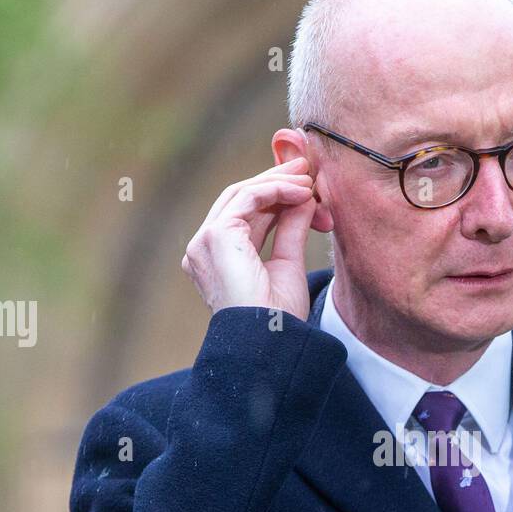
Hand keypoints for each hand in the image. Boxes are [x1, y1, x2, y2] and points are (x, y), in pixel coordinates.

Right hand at [180, 157, 319, 318]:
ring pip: (241, 194)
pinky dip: (276, 190)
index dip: (274, 196)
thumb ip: (291, 229)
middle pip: (239, 200)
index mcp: (217, 258)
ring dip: (278, 183)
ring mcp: (205, 241)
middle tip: (306, 170)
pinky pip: (247, 198)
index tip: (304, 185)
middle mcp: (204, 248)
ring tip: (308, 180)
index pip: (244, 215)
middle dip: (275, 182)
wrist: (269, 341)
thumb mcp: (287, 263)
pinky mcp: (215, 236)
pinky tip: (302, 192)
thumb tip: (304, 198)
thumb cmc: (278, 318)